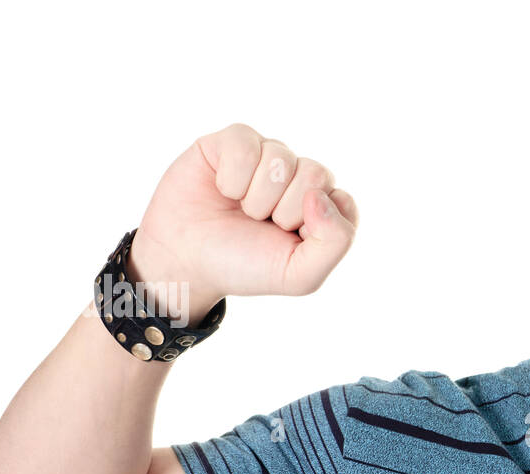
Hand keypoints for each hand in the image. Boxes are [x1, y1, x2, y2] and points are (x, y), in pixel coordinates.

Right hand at [127, 123, 358, 322]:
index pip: (343, 202)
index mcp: (321, 208)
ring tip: (242, 209)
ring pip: (281, 158)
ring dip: (257, 197)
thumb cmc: (243, 265)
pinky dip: (232, 177)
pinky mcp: (233, 142)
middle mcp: (298, 178)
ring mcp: (266, 157)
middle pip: (316, 173)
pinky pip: (246, 145)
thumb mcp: (299, 275)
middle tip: (261, 224)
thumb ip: (334, 243)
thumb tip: (322, 195)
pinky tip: (222, 189)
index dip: (315, 226)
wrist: (186, 261)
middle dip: (284, 210)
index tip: (289, 240)